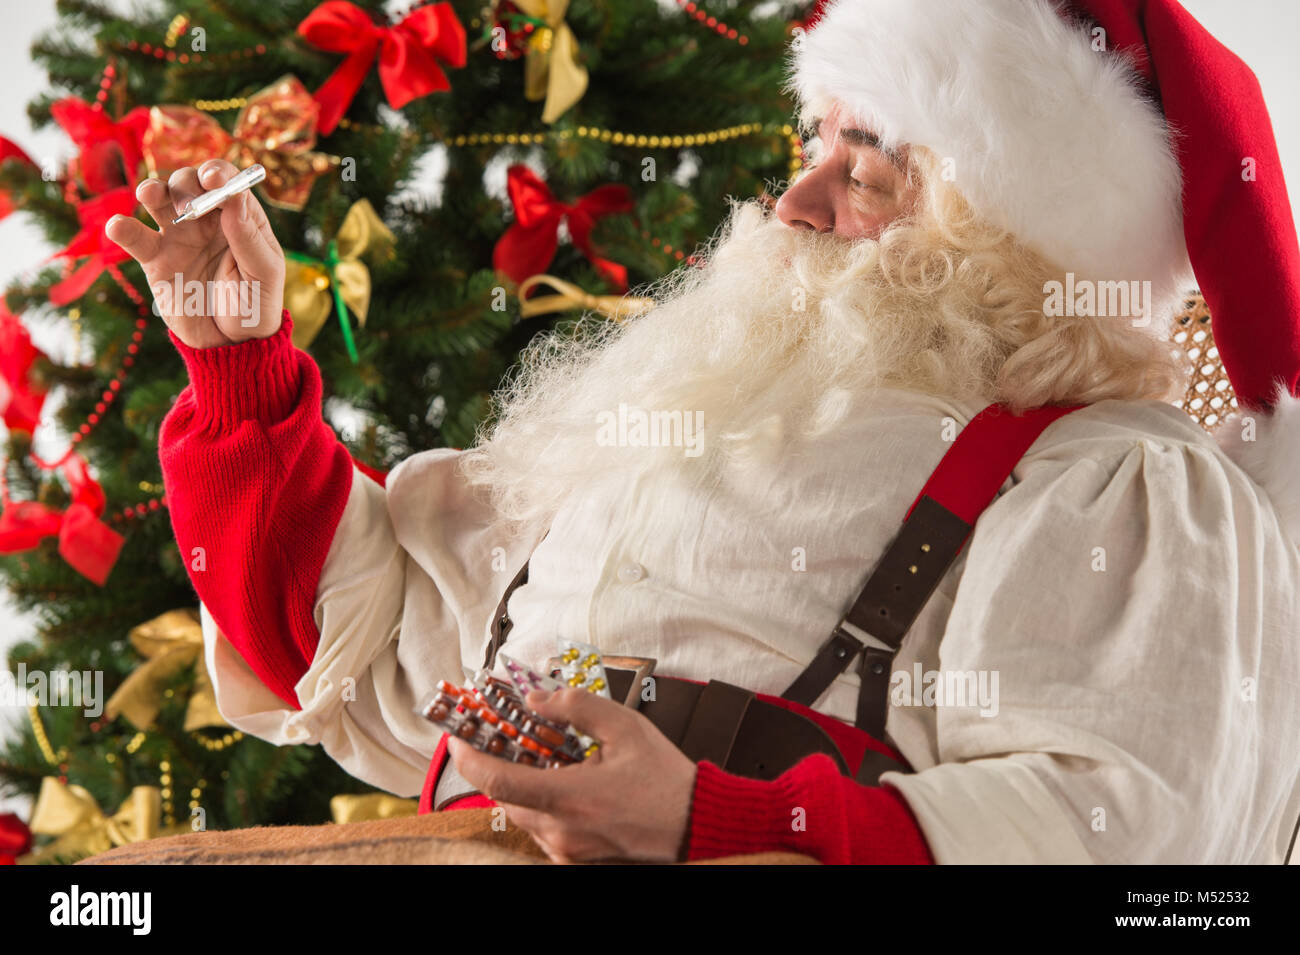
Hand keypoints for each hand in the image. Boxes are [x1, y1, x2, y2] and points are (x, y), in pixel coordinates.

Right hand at [105, 159, 284, 348]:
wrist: (230, 344)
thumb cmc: (256, 306)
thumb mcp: (264, 274)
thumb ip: (249, 238)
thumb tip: (235, 199)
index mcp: (239, 218)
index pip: (227, 182)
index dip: (218, 173)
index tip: (213, 178)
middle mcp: (207, 220)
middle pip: (189, 183)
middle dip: (186, 184)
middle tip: (189, 205)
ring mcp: (178, 236)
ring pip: (159, 199)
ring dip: (152, 190)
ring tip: (150, 196)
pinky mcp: (154, 258)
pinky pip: (134, 237)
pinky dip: (121, 227)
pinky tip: (118, 227)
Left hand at [447, 687, 697, 862]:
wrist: (697, 823)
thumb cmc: (666, 780)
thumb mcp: (625, 727)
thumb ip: (576, 707)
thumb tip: (539, 699)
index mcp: (568, 797)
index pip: (495, 781)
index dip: (468, 757)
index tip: (457, 737)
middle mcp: (561, 830)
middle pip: (504, 797)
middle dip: (500, 766)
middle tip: (507, 739)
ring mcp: (567, 849)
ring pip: (523, 814)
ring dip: (524, 786)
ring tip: (547, 759)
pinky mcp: (576, 859)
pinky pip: (544, 829)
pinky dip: (544, 805)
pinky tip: (567, 784)